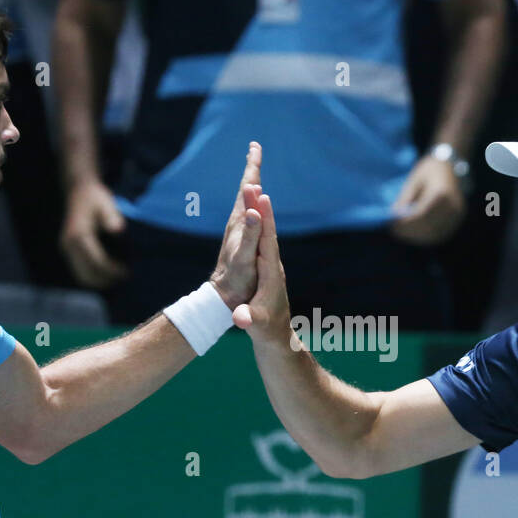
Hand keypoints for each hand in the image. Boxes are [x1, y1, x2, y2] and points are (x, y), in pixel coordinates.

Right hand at [59, 178, 127, 288]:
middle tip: (125, 278)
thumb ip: (112, 217)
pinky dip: (93, 278)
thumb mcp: (106, 203)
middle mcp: (68, 244)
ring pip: (81, 277)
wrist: (78, 192)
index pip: (96, 262)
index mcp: (78, 234)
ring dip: (100, 282)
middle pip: (87, 275)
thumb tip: (117, 230)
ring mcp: (66, 250)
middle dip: (106, 280)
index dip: (112, 271)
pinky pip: (80, 272)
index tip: (127, 273)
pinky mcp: (68, 252)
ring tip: (118, 279)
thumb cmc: (95, 198)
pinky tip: (108, 275)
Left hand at [210, 142, 264, 309]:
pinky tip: (254, 203)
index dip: (252, 168)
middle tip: (255, 148)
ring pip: (246, 199)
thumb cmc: (237, 278)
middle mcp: (238, 222)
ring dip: (251, 182)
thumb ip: (251, 233)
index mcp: (240, 222)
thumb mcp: (246, 257)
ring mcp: (240, 230)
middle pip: (246, 189)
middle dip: (252, 168)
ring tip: (255, 170)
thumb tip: (254, 208)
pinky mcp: (242, 238)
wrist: (224, 295)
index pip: (247, 188)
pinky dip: (253, 200)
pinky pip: (249, 212)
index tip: (255, 147)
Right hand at [231, 185, 292, 346]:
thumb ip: (249, 321)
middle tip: (254, 181)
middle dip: (262, 206)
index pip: (268, 242)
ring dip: (260, 210)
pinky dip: (258, 222)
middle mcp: (273, 264)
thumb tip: (240, 319)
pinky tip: (254, 209)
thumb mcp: (256, 326)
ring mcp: (270, 264)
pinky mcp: (266, 266)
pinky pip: (262, 238)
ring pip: (266, 232)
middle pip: (268, 230)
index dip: (264, 221)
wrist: (277, 337)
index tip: (262, 198)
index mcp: (271, 274)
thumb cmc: (266, 330)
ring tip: (253, 185)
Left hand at [389, 155, 464, 246]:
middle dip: (409, 231)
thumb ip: (405, 199)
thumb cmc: (429, 170)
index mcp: (442, 193)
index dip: (406, 222)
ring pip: (434, 234)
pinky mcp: (457, 220)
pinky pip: (440, 234)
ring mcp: (457, 215)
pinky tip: (413, 233)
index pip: (422, 214)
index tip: (392, 225)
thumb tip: (394, 217)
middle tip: (394, 231)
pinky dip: (425, 236)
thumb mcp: (414, 180)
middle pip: (428, 226)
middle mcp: (453, 206)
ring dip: (416, 236)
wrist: (451, 166)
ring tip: (401, 232)